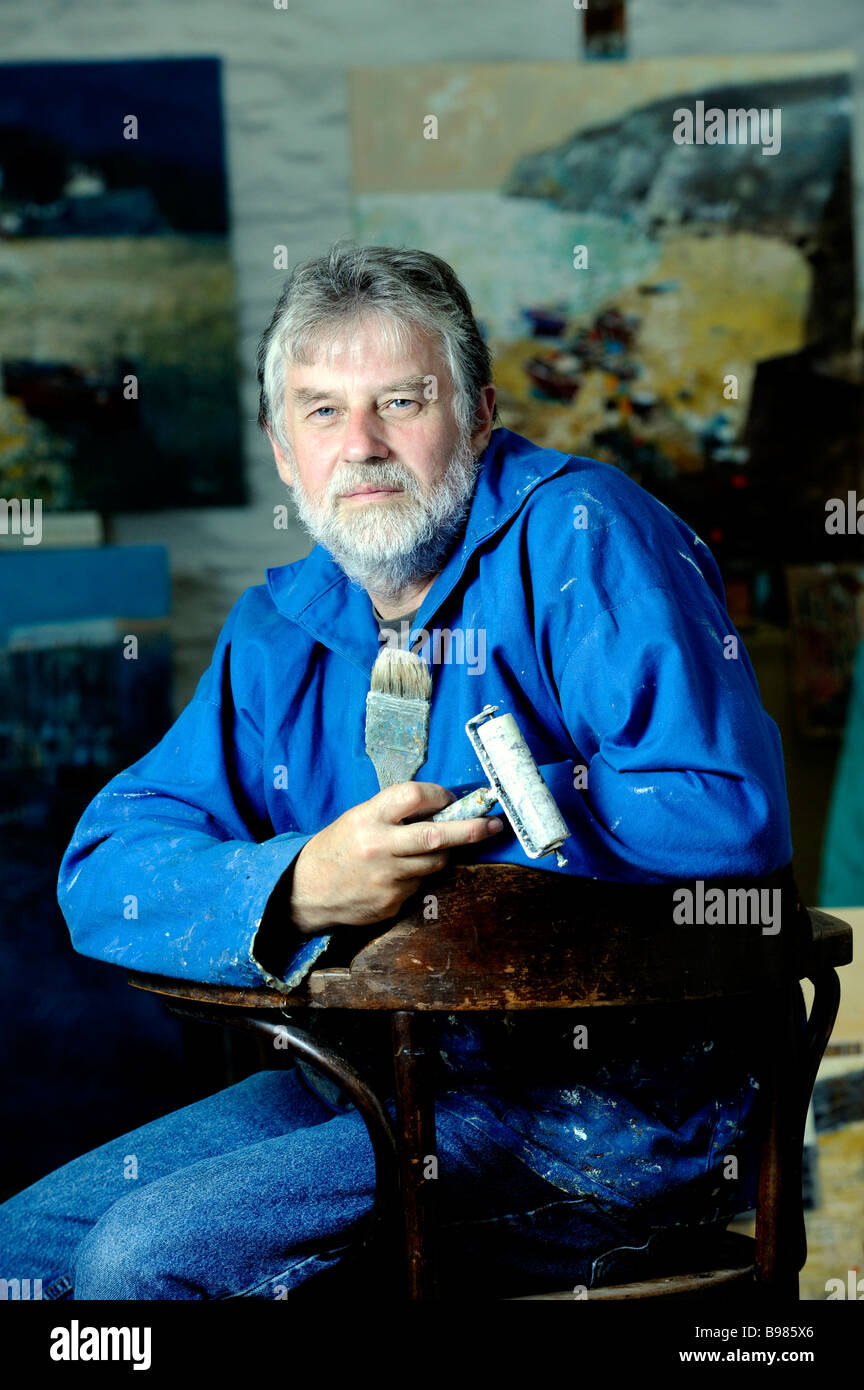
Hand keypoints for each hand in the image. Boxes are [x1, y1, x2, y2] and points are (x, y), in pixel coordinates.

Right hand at [288, 781, 503, 932]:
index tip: (451, 799)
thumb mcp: (358, 818)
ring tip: (432, 848)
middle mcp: (378, 846)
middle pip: (437, 835)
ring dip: (443, 853)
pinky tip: (400, 873)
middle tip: (494, 824)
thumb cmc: (338, 847)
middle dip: (471, 829)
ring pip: (435, 862)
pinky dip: (420, 876)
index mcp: (367, 818)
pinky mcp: (391, 902)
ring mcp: (387, 878)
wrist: (306, 891)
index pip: (414, 796)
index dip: (439, 795)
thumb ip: (395, 813)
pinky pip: (421, 884)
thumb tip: (443, 807)